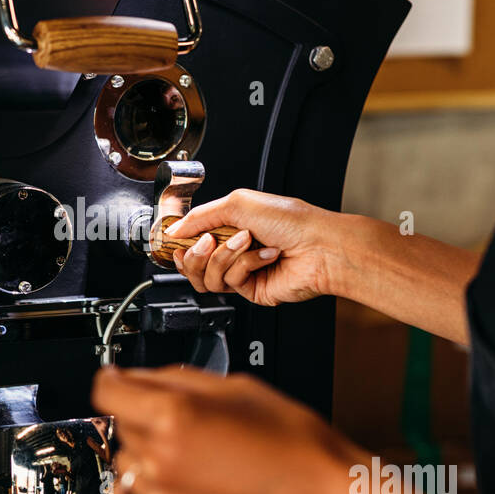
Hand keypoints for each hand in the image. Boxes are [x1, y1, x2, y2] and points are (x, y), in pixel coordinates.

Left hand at [92, 365, 367, 493]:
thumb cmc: (295, 445)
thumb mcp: (239, 388)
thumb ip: (180, 378)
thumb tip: (143, 376)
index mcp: (174, 416)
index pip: (107, 390)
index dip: (113, 379)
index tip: (118, 379)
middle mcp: (161, 458)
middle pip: (120, 424)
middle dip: (140, 413)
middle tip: (177, 415)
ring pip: (123, 462)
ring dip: (142, 451)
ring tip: (182, 451)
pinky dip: (124, 493)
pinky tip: (143, 483)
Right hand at [164, 189, 347, 305]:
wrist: (320, 246)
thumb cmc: (291, 220)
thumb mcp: (238, 203)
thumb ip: (201, 216)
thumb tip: (175, 229)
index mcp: (230, 226)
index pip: (191, 239)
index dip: (180, 242)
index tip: (175, 239)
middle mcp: (234, 250)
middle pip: (193, 264)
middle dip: (197, 253)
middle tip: (209, 242)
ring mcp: (242, 272)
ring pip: (208, 276)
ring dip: (226, 256)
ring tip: (247, 242)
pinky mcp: (251, 290)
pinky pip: (231, 282)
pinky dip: (247, 264)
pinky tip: (266, 256)